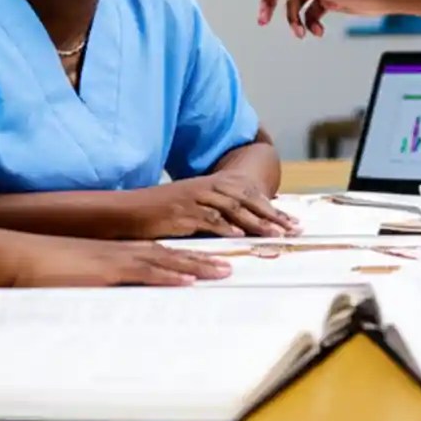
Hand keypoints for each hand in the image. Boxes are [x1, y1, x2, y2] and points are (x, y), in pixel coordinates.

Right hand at [4, 232, 231, 286]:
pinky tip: (186, 282)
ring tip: (222, 273)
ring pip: (166, 262)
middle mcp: (124, 253)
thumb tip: (118, 298)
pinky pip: (143, 274)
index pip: (163, 253)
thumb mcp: (83, 277)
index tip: (214, 263)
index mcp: (120, 253)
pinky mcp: (107, 271)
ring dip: (196, 268)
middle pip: (173, 255)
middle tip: (231, 268)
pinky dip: (168, 277)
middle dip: (203, 262)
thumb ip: (104, 284)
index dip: (190, 259)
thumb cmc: (48, 270)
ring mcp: (117, 260)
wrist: (21, 257)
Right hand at [132, 172, 300, 238]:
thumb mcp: (191, 207)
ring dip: (255, 222)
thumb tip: (240, 227)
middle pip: (246, 199)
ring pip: (231, 208)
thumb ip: (215, 213)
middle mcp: (205, 188)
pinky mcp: (181, 212)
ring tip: (274, 234)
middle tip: (293, 229)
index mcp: (210, 185)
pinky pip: (207, 218)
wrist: (126, 210)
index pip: (249, 195)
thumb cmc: (159, 213)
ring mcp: (194, 199)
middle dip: (272, 215)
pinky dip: (224, 226)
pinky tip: (239, 235)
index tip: (292, 222)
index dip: (272, 209)